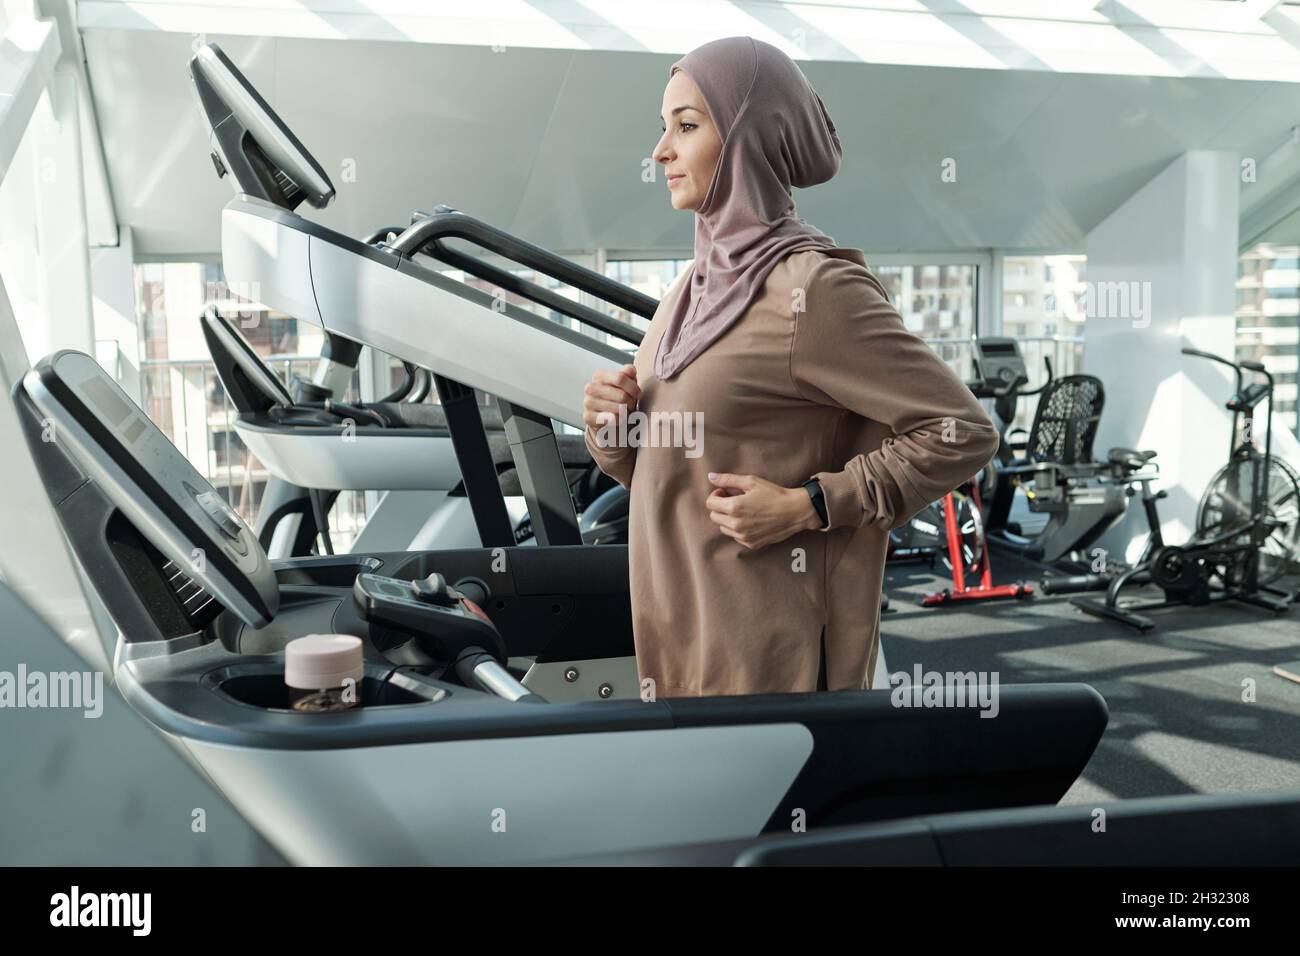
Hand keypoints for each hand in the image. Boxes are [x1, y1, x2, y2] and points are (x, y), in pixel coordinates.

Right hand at [583, 363, 640, 431]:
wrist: (607, 418)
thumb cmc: (618, 398)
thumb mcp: (625, 383)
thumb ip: (628, 373)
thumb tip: (631, 370)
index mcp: (599, 376)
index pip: (620, 378)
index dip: (633, 388)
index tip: (638, 394)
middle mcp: (591, 387)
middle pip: (622, 395)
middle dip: (631, 402)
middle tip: (630, 405)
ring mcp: (588, 402)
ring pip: (618, 409)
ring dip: (626, 412)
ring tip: (624, 412)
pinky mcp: (588, 417)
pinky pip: (611, 420)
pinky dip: (619, 421)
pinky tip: (618, 419)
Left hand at [705, 472, 822, 549]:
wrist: (795, 512)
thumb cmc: (774, 494)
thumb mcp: (751, 482)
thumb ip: (728, 479)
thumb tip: (710, 476)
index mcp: (734, 507)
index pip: (710, 503)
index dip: (716, 495)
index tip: (726, 492)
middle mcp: (736, 524)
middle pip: (714, 516)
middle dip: (720, 507)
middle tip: (734, 500)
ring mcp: (743, 536)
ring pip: (723, 528)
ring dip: (728, 519)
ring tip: (743, 511)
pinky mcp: (751, 544)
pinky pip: (735, 536)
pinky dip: (738, 529)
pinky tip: (751, 520)